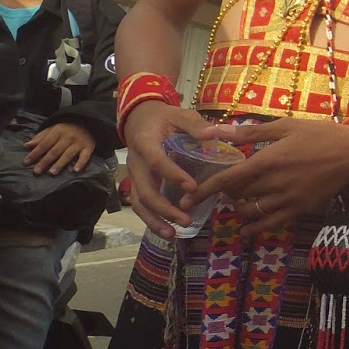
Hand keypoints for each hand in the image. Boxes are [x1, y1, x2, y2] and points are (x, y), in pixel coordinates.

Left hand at [24, 120, 96, 175]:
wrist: (88, 122)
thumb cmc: (66, 128)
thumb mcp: (52, 129)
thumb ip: (40, 138)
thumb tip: (26, 146)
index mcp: (57, 132)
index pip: (44, 144)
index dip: (35, 153)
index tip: (26, 162)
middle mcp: (68, 137)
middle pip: (55, 151)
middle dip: (45, 161)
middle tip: (36, 171)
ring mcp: (79, 143)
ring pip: (68, 155)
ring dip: (59, 164)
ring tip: (51, 173)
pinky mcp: (89, 147)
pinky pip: (85, 156)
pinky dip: (81, 163)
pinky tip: (75, 170)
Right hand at [123, 103, 225, 237]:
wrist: (139, 118)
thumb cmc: (163, 117)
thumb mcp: (179, 114)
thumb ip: (195, 124)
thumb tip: (214, 134)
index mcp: (145, 143)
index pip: (157, 162)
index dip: (173, 175)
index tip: (192, 188)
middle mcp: (135, 163)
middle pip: (144, 191)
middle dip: (164, 209)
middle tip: (185, 220)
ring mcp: (134, 175)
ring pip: (138, 203)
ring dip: (155, 220)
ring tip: (173, 234)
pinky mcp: (137, 183)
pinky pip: (141, 204)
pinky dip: (153, 218)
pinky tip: (169, 229)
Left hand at [195, 120, 348, 237]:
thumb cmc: (319, 134)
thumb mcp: (285, 126)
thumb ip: (251, 131)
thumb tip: (218, 130)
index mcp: (267, 160)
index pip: (227, 179)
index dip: (204, 190)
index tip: (187, 198)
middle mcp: (274, 183)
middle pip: (237, 195)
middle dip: (224, 194)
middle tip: (220, 189)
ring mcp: (287, 198)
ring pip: (252, 210)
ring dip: (239, 207)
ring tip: (237, 201)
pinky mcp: (300, 208)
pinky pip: (272, 223)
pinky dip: (255, 228)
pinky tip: (245, 229)